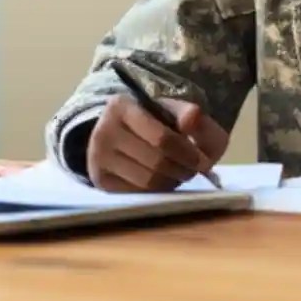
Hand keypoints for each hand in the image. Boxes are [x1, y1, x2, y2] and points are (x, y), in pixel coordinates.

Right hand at [86, 96, 228, 192]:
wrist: (117, 132)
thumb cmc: (150, 121)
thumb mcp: (170, 111)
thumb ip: (190, 113)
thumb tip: (192, 119)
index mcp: (122, 107)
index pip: (162, 138)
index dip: (187, 153)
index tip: (202, 160)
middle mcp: (104, 132)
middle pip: (156, 161)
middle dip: (182, 169)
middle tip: (193, 170)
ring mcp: (98, 158)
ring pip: (147, 181)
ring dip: (171, 182)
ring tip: (179, 174)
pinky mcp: (99, 180)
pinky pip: (137, 193)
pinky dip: (156, 190)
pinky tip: (162, 180)